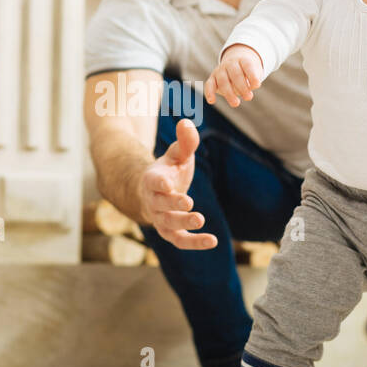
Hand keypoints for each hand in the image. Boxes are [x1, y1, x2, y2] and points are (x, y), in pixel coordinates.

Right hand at [137, 118, 216, 249]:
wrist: (157, 194)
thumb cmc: (170, 171)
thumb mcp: (178, 154)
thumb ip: (185, 142)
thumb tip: (187, 123)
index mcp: (152, 179)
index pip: (153, 181)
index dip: (160, 183)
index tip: (168, 184)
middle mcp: (153, 201)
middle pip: (159, 205)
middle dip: (173, 205)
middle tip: (190, 203)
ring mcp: (160, 219)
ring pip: (168, 226)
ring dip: (183, 225)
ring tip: (201, 220)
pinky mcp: (171, 232)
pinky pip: (180, 241)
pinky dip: (195, 243)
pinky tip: (213, 241)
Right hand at [204, 44, 262, 107]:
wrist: (234, 64)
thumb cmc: (247, 73)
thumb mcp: (253, 74)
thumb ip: (252, 81)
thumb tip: (249, 88)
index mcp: (242, 60)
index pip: (247, 66)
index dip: (252, 75)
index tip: (257, 85)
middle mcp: (230, 63)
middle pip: (235, 74)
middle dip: (242, 87)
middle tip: (249, 97)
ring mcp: (220, 70)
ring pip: (223, 81)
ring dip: (229, 93)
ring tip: (236, 103)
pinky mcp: (212, 78)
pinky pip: (209, 85)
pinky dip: (209, 92)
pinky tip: (211, 101)